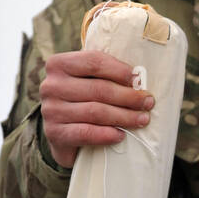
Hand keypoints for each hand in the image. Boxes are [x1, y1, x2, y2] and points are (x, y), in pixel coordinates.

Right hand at [39, 50, 155, 168]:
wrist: (61, 133)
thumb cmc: (82, 100)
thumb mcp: (87, 81)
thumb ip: (105, 75)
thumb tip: (139, 78)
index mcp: (58, 64)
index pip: (94, 62)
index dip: (120, 70)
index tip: (139, 80)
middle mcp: (51, 85)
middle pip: (98, 89)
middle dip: (128, 96)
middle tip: (148, 102)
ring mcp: (50, 110)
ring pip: (95, 111)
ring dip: (124, 116)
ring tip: (142, 119)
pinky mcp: (54, 133)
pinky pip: (86, 132)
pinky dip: (106, 134)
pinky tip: (121, 135)